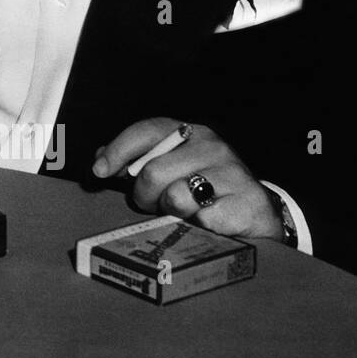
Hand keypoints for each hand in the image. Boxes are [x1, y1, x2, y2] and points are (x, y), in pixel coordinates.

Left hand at [93, 118, 282, 239]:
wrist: (257, 213)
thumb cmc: (205, 189)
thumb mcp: (172, 168)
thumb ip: (136, 161)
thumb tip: (100, 160)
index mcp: (190, 132)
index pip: (147, 130)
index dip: (118, 150)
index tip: (99, 171)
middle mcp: (213, 146)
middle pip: (153, 171)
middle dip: (143, 195)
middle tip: (152, 204)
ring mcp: (233, 173)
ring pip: (176, 197)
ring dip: (170, 213)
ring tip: (181, 213)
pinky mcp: (247, 203)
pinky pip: (202, 220)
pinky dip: (197, 227)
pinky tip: (207, 223)